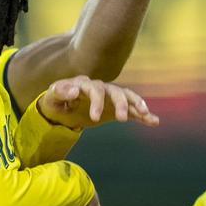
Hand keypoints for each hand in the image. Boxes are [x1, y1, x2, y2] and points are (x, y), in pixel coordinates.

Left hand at [37, 75, 159, 129]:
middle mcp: (101, 88)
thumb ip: (60, 91)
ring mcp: (110, 97)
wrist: (61, 108)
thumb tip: (75, 90)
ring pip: (127, 97)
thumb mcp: (51, 97)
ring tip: (146, 114)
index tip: (94, 117)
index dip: (96, 102)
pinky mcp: (116, 108)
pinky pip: (132, 110)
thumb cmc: (55, 102)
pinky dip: (143, 115)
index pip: (95, 89)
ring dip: (137, 104)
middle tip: (122, 119)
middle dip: (120, 104)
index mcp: (85, 84)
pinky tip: (154, 122)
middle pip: (115, 92)